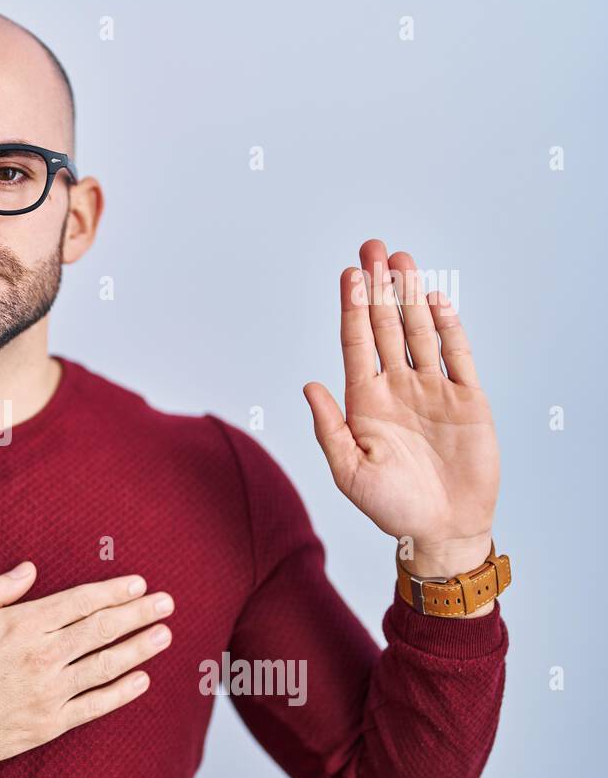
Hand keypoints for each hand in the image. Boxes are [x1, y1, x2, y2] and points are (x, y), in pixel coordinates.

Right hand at [0, 562, 173, 772]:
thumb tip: (29, 569)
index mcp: (22, 626)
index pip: (80, 603)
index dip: (113, 592)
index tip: (139, 585)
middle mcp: (42, 656)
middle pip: (101, 629)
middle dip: (137, 614)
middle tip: (166, 604)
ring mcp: (48, 692)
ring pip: (105, 665)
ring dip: (138, 648)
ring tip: (163, 635)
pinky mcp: (48, 724)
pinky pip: (94, 706)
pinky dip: (120, 692)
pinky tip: (140, 680)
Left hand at [302, 239, 499, 577]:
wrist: (442, 530)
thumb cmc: (391, 506)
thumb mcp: (349, 470)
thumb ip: (330, 427)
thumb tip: (308, 385)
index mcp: (365, 401)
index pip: (355, 343)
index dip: (351, 308)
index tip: (348, 274)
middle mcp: (397, 388)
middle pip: (385, 326)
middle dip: (378, 288)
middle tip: (373, 248)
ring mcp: (433, 390)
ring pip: (419, 332)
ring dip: (410, 297)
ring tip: (401, 261)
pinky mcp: (468, 399)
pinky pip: (457, 355)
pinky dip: (448, 327)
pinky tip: (436, 300)